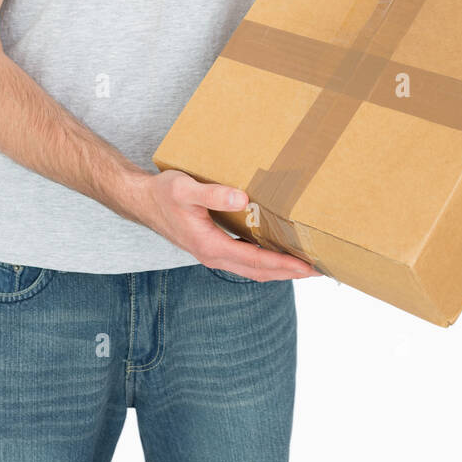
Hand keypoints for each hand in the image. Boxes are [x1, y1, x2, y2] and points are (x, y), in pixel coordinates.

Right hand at [136, 169, 322, 280]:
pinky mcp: (213, 247)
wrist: (142, 201)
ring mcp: (213, 254)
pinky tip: (276, 252)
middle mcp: (214, 255)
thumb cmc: (163, 194)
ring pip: (253, 269)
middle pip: (259, 271)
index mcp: (211, 246)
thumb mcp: (185, 188)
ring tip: (304, 265)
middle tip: (319, 270)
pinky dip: (265, 261)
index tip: (308, 266)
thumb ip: (213, 194)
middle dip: (289, 272)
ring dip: (279, 269)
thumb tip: (243, 199)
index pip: (256, 260)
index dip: (284, 264)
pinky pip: (245, 260)